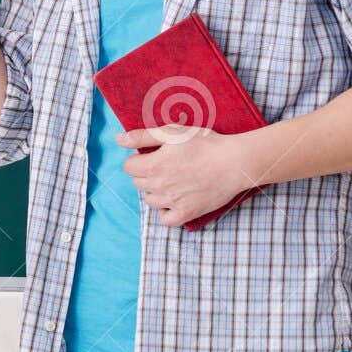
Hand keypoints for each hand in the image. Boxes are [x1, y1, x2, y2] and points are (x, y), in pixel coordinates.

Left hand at [118, 125, 258, 227]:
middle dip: (146, 173)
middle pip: (138, 183)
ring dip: (155, 191)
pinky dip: (166, 211)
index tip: (152, 154)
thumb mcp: (172, 132)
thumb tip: (118, 140)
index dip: (138, 158)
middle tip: (165, 164)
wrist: (234, 162)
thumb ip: (142, 136)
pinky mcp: (187, 213)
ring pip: (150, 200)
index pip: (129, 167)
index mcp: (153, 167)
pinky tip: (173, 199)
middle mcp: (160, 187)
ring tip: (171, 179)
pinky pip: (165, 219)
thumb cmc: (204, 143)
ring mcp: (173, 202)